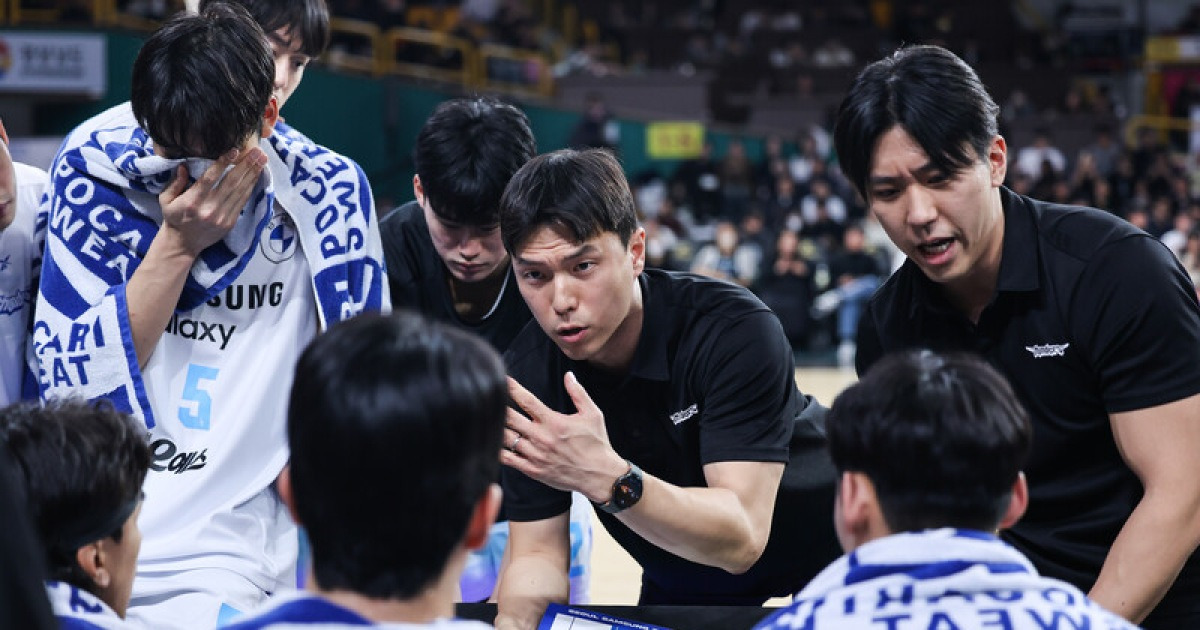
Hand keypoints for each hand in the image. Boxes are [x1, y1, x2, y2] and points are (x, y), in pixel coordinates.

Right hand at [158, 147, 267, 257]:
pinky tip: (256, 176)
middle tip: (258, 151)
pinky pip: (242, 202)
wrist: (183, 244)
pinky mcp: (230, 223)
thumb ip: (175, 182)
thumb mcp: (166, 199)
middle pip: (231, 182)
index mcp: (193, 201)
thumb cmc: (174, 218)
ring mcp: (222, 217)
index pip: (210, 178)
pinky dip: (250, 187)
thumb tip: (184, 166)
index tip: (235, 150)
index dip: (223, 163)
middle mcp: (209, 209)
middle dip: (246, 165)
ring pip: (240, 191)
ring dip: (253, 174)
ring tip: (262, 160)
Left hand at [501, 373, 628, 503]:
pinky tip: (492, 441)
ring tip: (487, 416)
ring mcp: (535, 455)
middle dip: (498, 405)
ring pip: (506, 438)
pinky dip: (497, 450)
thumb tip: (568, 375)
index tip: (503, 379)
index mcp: (554, 422)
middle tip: (489, 397)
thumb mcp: (593, 414)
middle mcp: (541, 438)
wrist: (599, 475)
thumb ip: (578, 393)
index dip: (512, 388)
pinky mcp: (533, 470)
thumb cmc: (597, 444)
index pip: (527, 401)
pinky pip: (508, 459)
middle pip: (510, 418)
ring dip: (496, 426)